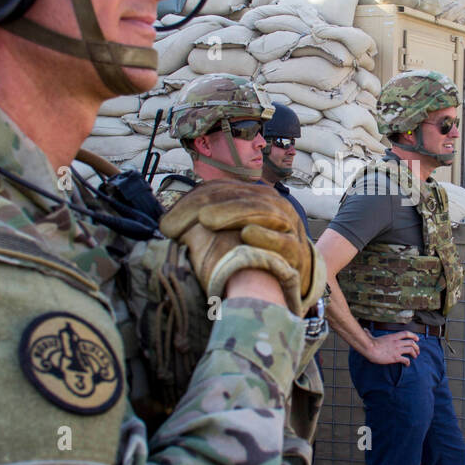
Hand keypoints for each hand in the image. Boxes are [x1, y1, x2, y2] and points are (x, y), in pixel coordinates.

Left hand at [160, 180, 325, 314]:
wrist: (298, 274)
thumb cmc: (258, 252)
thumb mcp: (234, 229)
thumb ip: (209, 221)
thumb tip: (167, 224)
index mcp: (254, 195)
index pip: (219, 190)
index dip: (190, 203)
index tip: (166, 226)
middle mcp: (273, 204)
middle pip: (238, 197)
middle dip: (204, 207)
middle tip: (178, 225)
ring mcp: (288, 226)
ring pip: (262, 211)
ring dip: (233, 213)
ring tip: (206, 220)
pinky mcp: (297, 252)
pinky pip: (283, 242)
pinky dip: (267, 237)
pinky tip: (247, 234)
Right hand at [367, 330, 420, 365]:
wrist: (370, 349)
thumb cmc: (370, 343)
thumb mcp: (372, 336)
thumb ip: (370, 334)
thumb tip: (365, 330)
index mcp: (393, 336)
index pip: (406, 333)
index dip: (414, 336)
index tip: (417, 339)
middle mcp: (397, 342)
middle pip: (411, 342)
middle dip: (416, 347)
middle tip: (417, 351)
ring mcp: (397, 350)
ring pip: (411, 350)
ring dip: (414, 353)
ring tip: (415, 356)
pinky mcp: (396, 357)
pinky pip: (406, 360)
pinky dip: (408, 362)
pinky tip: (407, 365)